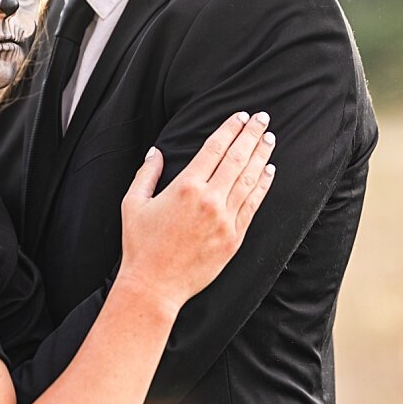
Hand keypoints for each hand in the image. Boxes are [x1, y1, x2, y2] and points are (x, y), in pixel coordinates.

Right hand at [119, 112, 274, 314]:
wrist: (154, 287)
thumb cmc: (140, 246)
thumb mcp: (133, 204)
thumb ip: (146, 174)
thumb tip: (156, 152)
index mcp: (186, 187)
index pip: (215, 148)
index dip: (230, 129)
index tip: (241, 116)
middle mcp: (209, 199)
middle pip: (237, 158)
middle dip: (252, 134)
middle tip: (262, 118)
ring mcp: (225, 219)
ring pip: (249, 179)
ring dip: (261, 156)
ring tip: (269, 138)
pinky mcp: (234, 238)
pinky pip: (253, 206)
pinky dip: (262, 186)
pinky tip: (269, 171)